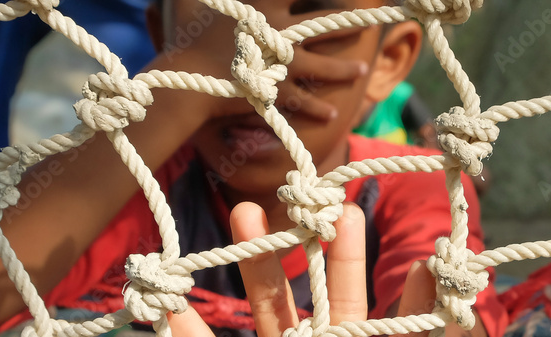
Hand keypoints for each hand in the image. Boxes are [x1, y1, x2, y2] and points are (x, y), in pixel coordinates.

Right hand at [151, 0, 369, 121]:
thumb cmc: (184, 38)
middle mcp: (279, 31)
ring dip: (343, 69)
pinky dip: (318, 108)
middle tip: (367, 22)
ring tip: (361, 70)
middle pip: (323, 25)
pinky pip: (304, 101)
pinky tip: (333, 112)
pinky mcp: (276, 91)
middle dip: (348, 22)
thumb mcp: (189, 1)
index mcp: (263, 5)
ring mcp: (281, 63)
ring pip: (322, 65)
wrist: (186, 81)